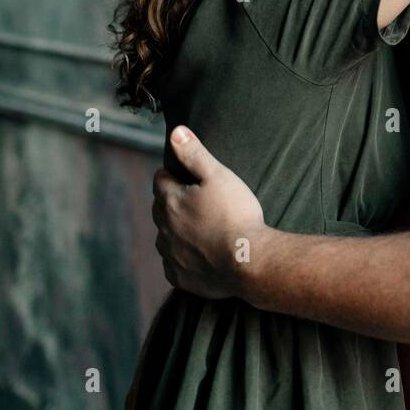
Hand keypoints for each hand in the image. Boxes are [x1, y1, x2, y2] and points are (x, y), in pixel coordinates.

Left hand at [151, 126, 266, 300]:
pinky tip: (197, 253)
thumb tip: (175, 132)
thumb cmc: (237, 215)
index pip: (160, 180)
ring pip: (164, 236)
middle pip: (159, 208)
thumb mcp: (219, 175)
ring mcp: (171, 255)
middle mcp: (164, 229)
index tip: (186, 176)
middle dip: (171, 201)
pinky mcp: (181, 277)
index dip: (173, 175)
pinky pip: (173, 264)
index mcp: (170, 202)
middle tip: (194, 199)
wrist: (249, 261)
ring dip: (175, 229)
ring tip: (197, 226)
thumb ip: (194, 153)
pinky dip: (181, 257)